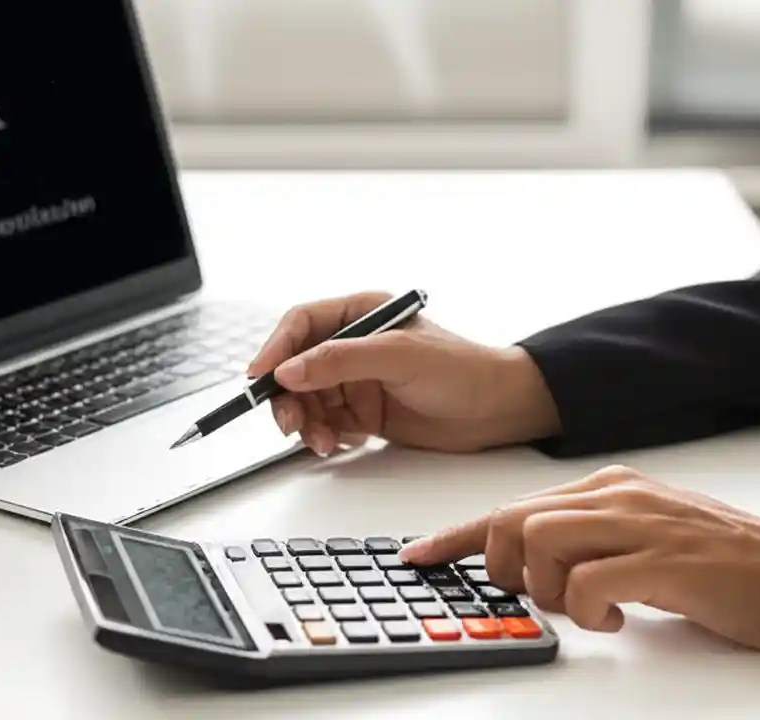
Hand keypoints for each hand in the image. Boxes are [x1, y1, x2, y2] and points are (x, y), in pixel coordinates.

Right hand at [247, 291, 560, 454]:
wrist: (499, 410)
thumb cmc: (463, 369)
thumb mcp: (398, 357)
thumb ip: (340, 362)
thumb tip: (290, 370)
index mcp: (361, 313)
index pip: (301, 324)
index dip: (275, 348)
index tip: (259, 376)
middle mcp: (353, 344)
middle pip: (296, 366)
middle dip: (287, 396)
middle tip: (289, 422)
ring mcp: (357, 380)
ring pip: (307, 399)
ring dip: (306, 421)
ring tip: (321, 440)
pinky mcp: (363, 411)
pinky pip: (326, 422)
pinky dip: (323, 436)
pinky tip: (337, 443)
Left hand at [400, 466, 759, 649]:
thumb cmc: (715, 562)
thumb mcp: (636, 536)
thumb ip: (585, 542)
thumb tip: (531, 570)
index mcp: (604, 487)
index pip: (509, 506)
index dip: (456, 535)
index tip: (418, 556)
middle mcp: (613, 496)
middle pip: (511, 519)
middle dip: (503, 567)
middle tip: (539, 596)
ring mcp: (636, 523)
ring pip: (539, 541)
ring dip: (547, 588)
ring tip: (585, 608)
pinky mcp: (660, 559)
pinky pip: (589, 581)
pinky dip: (588, 609)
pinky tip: (617, 618)